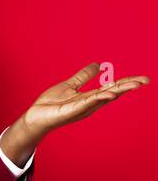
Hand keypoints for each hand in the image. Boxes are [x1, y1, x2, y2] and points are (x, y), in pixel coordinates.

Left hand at [20, 62, 148, 136]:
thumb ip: (84, 76)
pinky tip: (108, 94)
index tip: (142, 78)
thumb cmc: (51, 103)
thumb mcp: (70, 85)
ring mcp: (82, 108)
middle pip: (113, 92)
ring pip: (104, 98)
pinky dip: (97, 99)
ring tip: (134, 85)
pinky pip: (86, 104)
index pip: (112, 87)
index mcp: (91, 97)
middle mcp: (90, 103)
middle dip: (128, 86)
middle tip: (145, 81)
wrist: (35, 116)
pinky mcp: (72, 111)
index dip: (127, 82)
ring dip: (118, 91)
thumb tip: (98, 65)